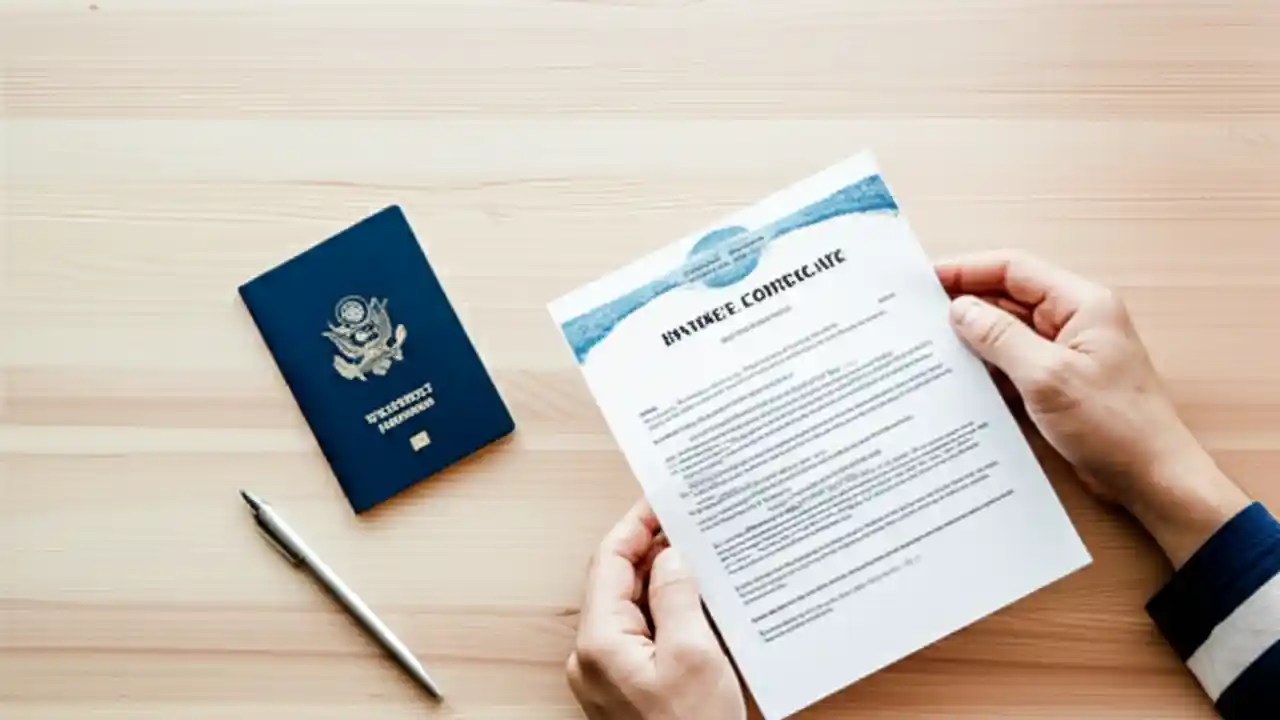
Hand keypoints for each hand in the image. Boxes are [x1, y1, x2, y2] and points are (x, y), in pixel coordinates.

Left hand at [567, 501, 744, 719]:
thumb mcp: (695, 655)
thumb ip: (677, 596)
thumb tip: (670, 554)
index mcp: (600, 641)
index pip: (609, 561)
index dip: (636, 525)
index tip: (662, 500)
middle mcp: (593, 656)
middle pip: (618, 581)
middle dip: (653, 548)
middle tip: (689, 520)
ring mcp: (609, 674)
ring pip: (633, 606)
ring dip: (663, 578)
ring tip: (699, 553)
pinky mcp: (629, 687)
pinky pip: (644, 633)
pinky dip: (668, 609)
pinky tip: (697, 599)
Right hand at [936, 250, 1249, 565]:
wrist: (1154, 479)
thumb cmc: (1116, 427)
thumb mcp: (1047, 378)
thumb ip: (1000, 338)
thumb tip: (960, 309)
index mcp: (1081, 304)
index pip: (1013, 269)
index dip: (966, 270)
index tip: (925, 281)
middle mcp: (1074, 321)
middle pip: (1008, 297)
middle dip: (964, 304)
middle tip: (916, 316)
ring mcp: (1066, 352)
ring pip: (1008, 332)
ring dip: (973, 339)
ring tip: (928, 347)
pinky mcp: (1059, 382)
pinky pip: (1014, 364)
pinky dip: (987, 368)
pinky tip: (958, 379)